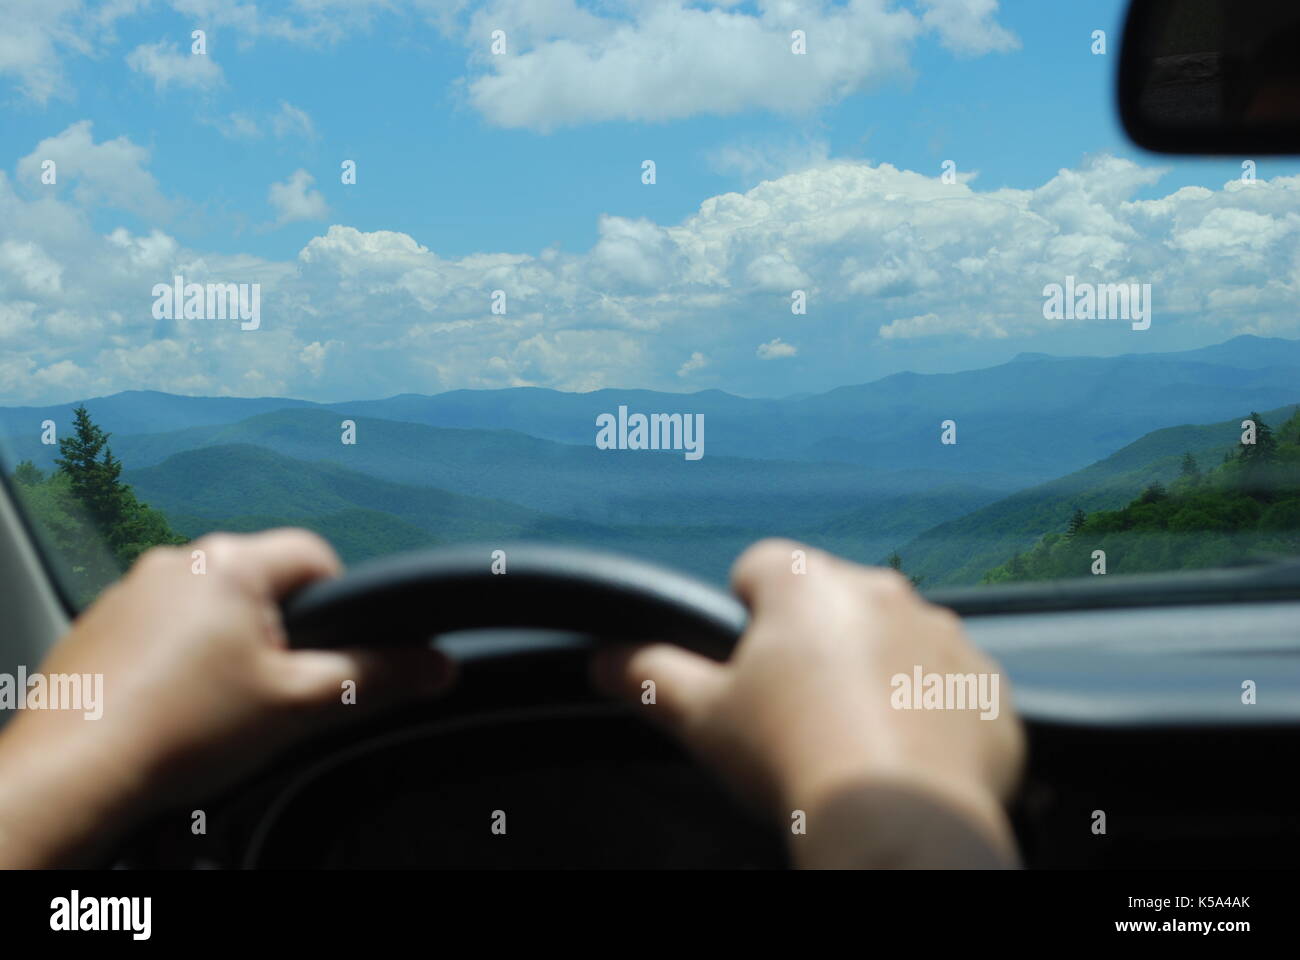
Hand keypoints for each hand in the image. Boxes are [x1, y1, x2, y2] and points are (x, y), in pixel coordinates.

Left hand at [0, 529, 453, 866]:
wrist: (76, 774)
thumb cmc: (182, 733)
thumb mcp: (302, 706)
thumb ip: (378, 677)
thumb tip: (438, 664)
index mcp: (231, 565)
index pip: (315, 556)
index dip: (337, 606)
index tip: (327, 654)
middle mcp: (178, 561)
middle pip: (262, 584)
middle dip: (277, 634)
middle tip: (272, 693)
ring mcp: (131, 589)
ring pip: (211, 607)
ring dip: (225, 645)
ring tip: (217, 708)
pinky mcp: (100, 624)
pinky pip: (162, 627)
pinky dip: (177, 660)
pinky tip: (174, 708)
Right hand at [592, 539, 1024, 867]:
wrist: (898, 823)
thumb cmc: (793, 758)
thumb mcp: (702, 718)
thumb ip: (647, 676)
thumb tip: (604, 659)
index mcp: (808, 586)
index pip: (760, 566)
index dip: (744, 612)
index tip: (747, 662)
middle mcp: (883, 593)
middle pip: (832, 601)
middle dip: (814, 642)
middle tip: (795, 710)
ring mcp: (945, 637)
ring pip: (896, 639)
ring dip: (876, 671)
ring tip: (853, 737)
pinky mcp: (987, 686)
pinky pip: (951, 685)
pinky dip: (930, 710)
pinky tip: (904, 756)